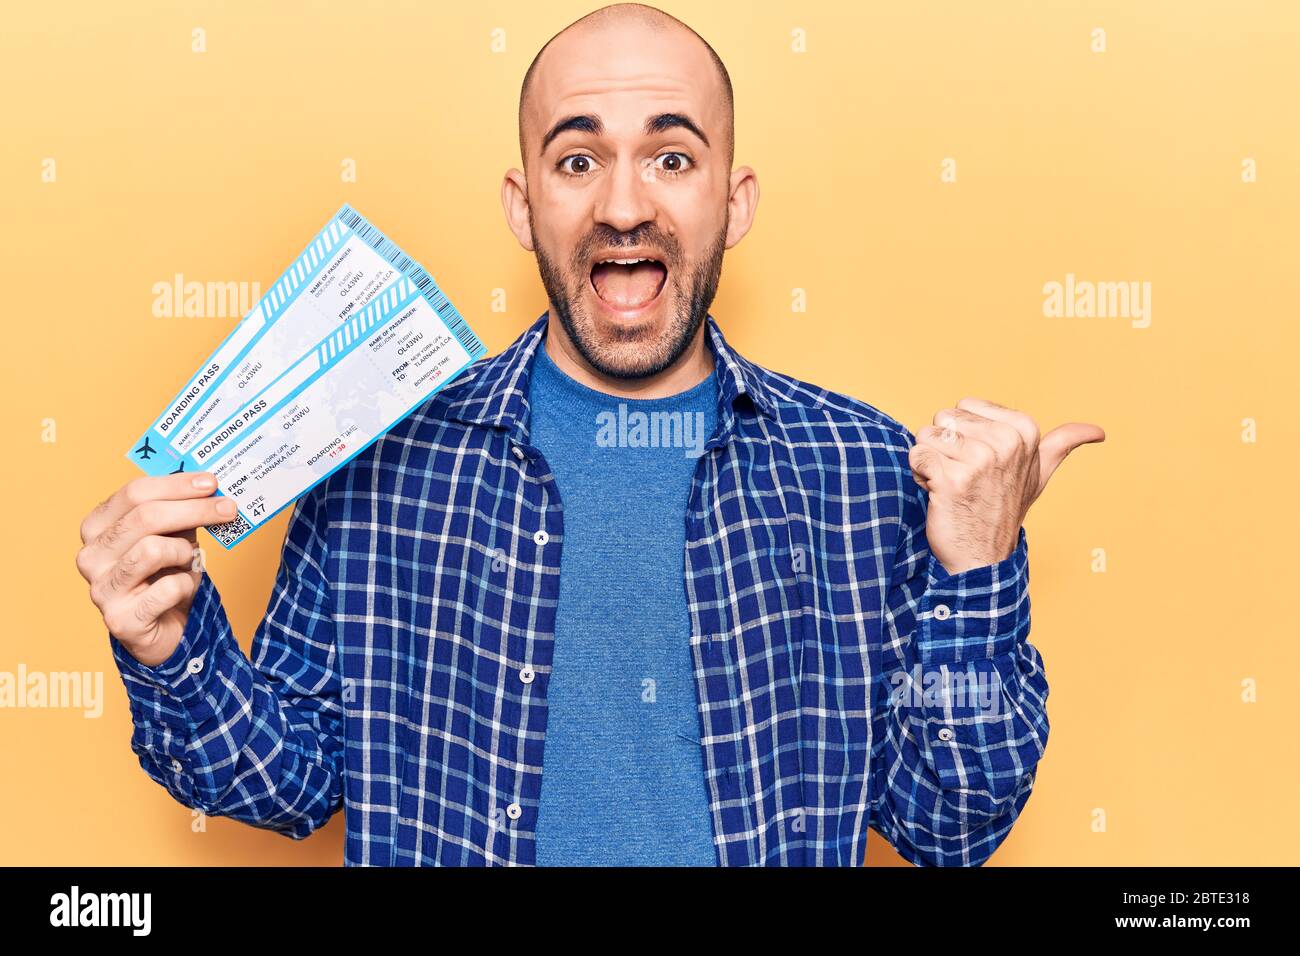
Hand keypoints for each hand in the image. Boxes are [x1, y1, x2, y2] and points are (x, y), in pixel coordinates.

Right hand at [76, 472, 234, 666]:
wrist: (162, 630)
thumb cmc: (165, 576)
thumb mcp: (173, 538)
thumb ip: (182, 513)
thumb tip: (209, 488)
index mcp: (97, 528)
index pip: (134, 493)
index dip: (176, 485)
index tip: (211, 483)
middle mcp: (91, 556)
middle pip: (145, 517)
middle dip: (194, 509)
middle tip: (228, 508)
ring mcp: (101, 589)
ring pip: (153, 549)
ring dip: (185, 553)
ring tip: (190, 561)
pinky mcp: (121, 619)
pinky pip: (169, 588)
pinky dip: (187, 585)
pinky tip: (183, 590)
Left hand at [908, 397, 1104, 574]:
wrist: (983, 556)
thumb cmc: (1004, 508)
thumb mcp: (1039, 473)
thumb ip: (1062, 445)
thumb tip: (1098, 432)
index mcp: (1024, 430)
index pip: (962, 406)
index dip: (962, 434)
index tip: (979, 462)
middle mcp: (1005, 441)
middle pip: (942, 418)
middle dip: (944, 447)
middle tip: (965, 477)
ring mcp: (980, 460)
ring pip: (926, 436)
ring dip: (931, 462)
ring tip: (953, 485)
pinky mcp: (952, 479)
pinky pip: (916, 457)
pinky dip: (920, 475)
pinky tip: (939, 494)